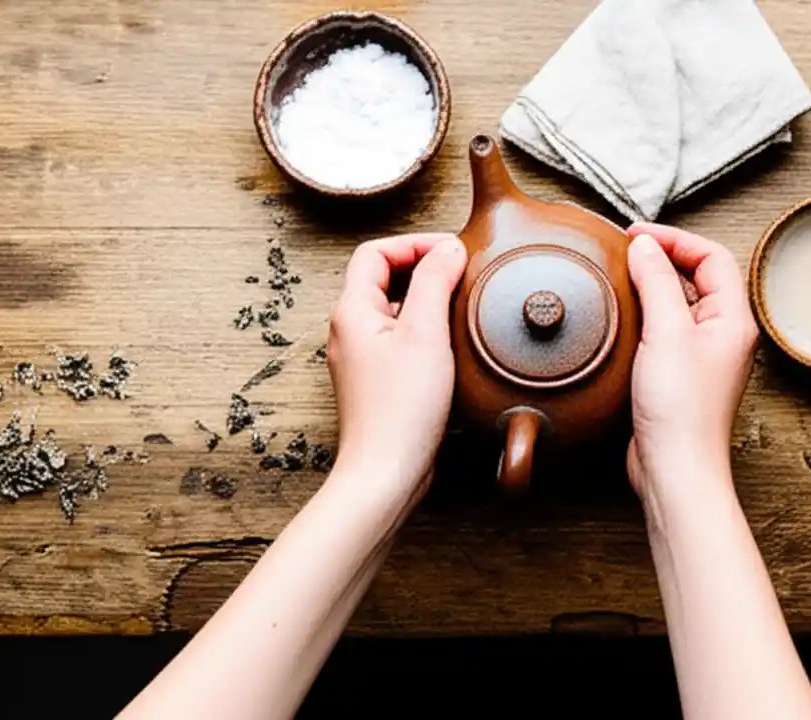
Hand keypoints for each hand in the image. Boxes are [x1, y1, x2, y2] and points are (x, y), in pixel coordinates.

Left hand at [327, 233, 466, 496]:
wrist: (386, 473)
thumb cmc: (401, 410)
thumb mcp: (425, 333)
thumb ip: (435, 282)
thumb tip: (449, 249)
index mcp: (352, 311)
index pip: (376, 252)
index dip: (414, 243)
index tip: (452, 252)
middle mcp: (350, 332)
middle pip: (383, 278)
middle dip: (423, 267)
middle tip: (461, 272)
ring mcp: (363, 358)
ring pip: (394, 310)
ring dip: (426, 299)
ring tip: (460, 304)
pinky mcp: (378, 382)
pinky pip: (400, 339)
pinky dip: (426, 329)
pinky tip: (451, 344)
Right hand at [625, 223, 758, 505]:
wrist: (674, 469)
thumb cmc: (681, 411)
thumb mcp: (666, 333)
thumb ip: (657, 282)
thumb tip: (645, 246)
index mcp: (732, 319)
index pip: (711, 256)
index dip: (675, 239)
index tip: (637, 236)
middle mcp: (722, 335)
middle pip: (697, 276)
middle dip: (663, 258)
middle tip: (627, 252)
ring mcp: (700, 356)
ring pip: (679, 304)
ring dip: (652, 286)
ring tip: (621, 279)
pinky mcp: (678, 375)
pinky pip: (664, 330)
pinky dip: (643, 316)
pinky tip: (620, 320)